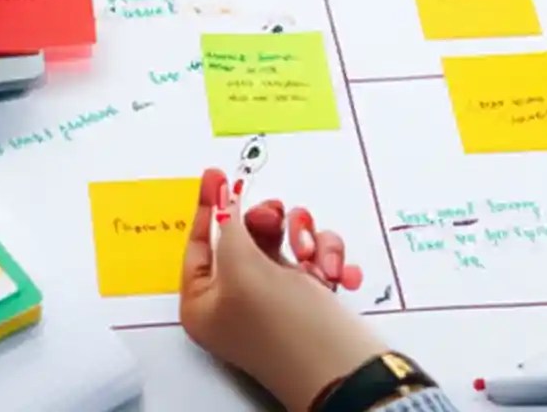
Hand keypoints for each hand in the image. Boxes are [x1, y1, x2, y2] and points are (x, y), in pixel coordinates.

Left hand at [179, 169, 383, 410]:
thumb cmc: (285, 330)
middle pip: (246, 237)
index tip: (215, 176)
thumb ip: (229, 225)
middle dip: (270, 224)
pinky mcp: (311, 300)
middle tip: (278, 216)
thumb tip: (223, 198)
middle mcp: (236, 302)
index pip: (200, 243)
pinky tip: (336, 274)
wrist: (347, 370)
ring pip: (286, 242)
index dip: (210, 207)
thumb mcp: (242, 268)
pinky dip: (328, 260)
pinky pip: (316, 258)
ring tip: (315, 262)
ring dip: (307, 242)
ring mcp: (275, 301)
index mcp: (204, 303)